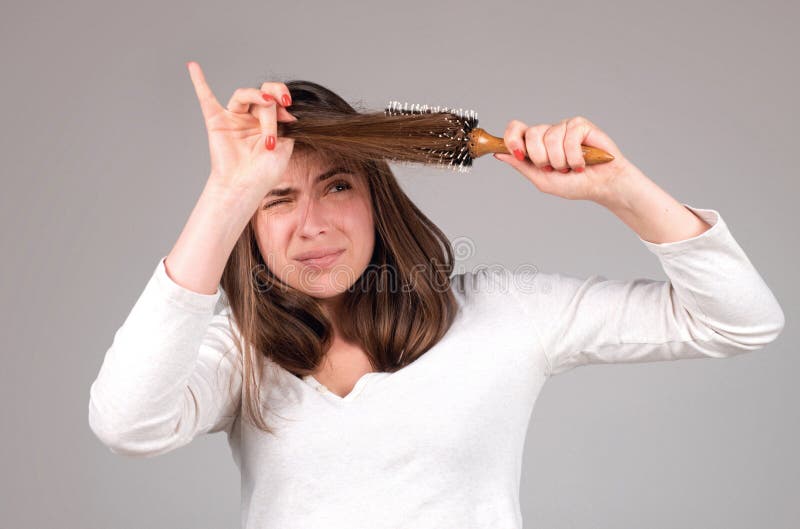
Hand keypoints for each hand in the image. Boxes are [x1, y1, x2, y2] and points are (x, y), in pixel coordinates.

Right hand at [187, 61, 297, 200]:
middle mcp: (251, 117)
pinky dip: (199, 82)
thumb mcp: (284, 144)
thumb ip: (284, 122)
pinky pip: (206, 98)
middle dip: (273, 107)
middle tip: (279, 117)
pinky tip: (193, 67)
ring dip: (259, 101)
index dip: (284, 101)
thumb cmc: (264, 172)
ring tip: (267, 105)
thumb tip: (283, 106)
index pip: (277, 100)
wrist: (245, 187)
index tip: (291, 116)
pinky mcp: (216, 121)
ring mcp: (234, 117)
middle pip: (263, 96)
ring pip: (245, 95)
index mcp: (269, 122)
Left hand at [493, 115, 637, 202]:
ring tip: (570, 167)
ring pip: (549, 137)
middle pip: (531, 133)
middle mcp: (548, 133)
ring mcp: (563, 127)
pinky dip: (574, 156)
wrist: (602, 186)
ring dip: (560, 161)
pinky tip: (581, 163)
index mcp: (536, 145)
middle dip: (540, 157)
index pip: (516, 129)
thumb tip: (499, 154)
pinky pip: (568, 137)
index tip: (519, 154)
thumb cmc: (575, 184)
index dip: (512, 139)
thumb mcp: (542, 180)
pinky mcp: (580, 125)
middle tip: (553, 168)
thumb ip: (522, 166)